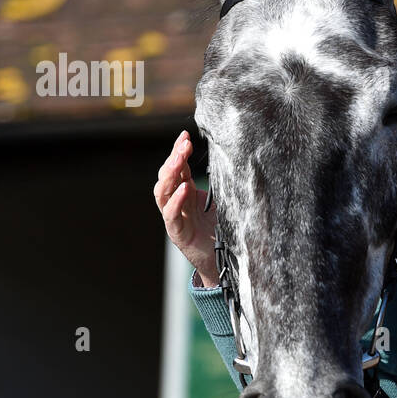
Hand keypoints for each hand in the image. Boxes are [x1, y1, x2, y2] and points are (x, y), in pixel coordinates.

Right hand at [154, 129, 218, 286]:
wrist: (222, 262)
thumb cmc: (223, 230)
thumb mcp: (223, 202)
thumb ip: (222, 185)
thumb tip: (234, 159)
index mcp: (187, 193)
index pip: (178, 168)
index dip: (179, 152)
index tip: (184, 135)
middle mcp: (177, 203)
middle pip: (167, 177)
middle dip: (173, 158)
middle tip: (183, 144)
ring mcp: (175, 218)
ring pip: (162, 193)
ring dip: (169, 175)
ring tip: (178, 160)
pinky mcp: (177, 234)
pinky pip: (171, 215)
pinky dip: (176, 202)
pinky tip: (184, 189)